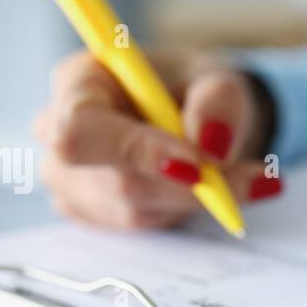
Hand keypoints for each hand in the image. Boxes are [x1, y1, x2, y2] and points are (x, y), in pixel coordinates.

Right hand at [33, 50, 280, 228]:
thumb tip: (212, 148)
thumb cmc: (192, 89)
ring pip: (135, 211)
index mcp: (78, 81)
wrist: (189, 114)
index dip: (135, 153)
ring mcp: (66, 178)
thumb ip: (219, 103)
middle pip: (117, 183)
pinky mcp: (87, 211)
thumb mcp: (219, 80)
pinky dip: (179, 211)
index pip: (79, 130)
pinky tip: (195, 186)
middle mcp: (55, 130)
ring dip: (191, 199)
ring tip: (227, 173)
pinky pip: (139, 227)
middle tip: (251, 178)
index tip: (196, 163)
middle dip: (187, 187)